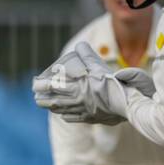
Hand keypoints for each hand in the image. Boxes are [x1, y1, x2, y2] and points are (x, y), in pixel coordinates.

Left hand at [33, 42, 155, 124]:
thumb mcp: (100, 67)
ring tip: (46, 105)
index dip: (43, 86)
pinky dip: (67, 116)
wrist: (128, 106)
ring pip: (63, 110)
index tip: (35, 84)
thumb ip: (87, 56)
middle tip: (36, 98)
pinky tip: (64, 115)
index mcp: (77, 88)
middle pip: (55, 101)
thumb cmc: (114, 85)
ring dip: (53, 107)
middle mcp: (78, 102)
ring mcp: (84, 112)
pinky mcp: (92, 119)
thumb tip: (79, 46)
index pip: (54, 86)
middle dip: (44, 99)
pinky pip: (74, 118)